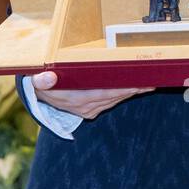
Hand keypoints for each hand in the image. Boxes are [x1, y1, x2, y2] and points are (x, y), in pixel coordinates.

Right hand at [30, 70, 153, 118]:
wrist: (37, 96)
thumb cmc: (40, 84)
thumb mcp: (36, 81)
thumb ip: (41, 81)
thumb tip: (46, 78)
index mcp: (75, 99)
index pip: (104, 93)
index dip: (121, 89)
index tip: (138, 84)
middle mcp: (84, 107)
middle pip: (114, 97)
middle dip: (134, 89)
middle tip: (152, 81)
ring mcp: (88, 110)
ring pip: (115, 100)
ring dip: (131, 92)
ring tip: (148, 84)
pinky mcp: (90, 110)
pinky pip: (111, 101)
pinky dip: (123, 94)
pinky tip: (135, 89)